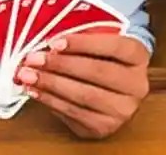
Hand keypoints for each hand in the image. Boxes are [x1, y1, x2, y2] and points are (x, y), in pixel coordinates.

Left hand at [15, 34, 149, 139]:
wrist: (113, 85)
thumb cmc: (100, 56)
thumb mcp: (98, 39)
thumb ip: (79, 37)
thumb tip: (46, 43)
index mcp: (138, 56)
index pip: (112, 46)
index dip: (82, 44)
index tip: (54, 42)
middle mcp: (137, 85)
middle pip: (96, 72)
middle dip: (60, 65)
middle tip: (33, 58)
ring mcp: (123, 110)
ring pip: (84, 95)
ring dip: (50, 84)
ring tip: (28, 74)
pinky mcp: (105, 127)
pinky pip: (74, 113)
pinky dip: (50, 100)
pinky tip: (35, 90)